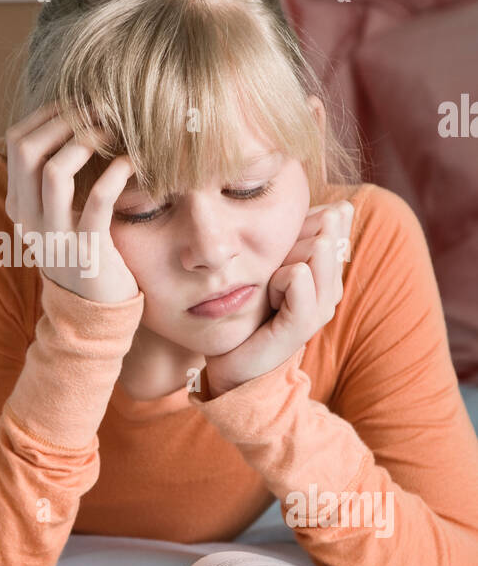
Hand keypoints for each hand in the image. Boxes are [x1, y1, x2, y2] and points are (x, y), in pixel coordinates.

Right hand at [4, 103, 140, 303]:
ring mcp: (55, 237)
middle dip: (64, 121)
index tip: (80, 104)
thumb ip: (58, 179)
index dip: (47, 115)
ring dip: (85, 142)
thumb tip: (75, 124)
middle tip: (100, 111)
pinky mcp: (87, 251)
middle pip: (26, 150)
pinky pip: (98, 202)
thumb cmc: (86, 251)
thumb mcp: (61, 215)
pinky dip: (115, 173)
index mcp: (19, 205)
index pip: (16, 143)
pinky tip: (132, 162)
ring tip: (114, 132)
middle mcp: (28, 219)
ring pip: (54, 173)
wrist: (94, 313)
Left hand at [202, 199, 354, 397]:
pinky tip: (270, 297)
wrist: (232, 363)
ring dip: (283, 258)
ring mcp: (322, 305)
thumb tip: (327, 202)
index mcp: (326, 269)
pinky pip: (300, 277)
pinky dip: (279, 280)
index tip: (275, 249)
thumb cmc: (246, 309)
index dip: (301, 220)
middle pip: (324, 228)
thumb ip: (290, 235)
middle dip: (289, 238)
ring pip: (317, 248)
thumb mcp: (268, 263)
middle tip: (268, 272)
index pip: (332, 218)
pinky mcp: (304, 323)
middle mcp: (331, 285)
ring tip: (268, 286)